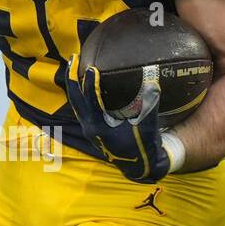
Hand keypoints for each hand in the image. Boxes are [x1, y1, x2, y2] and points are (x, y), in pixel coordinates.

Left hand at [65, 55, 171, 183]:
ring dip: (74, 85)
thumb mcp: (147, 127)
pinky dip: (80, 94)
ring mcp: (89, 129)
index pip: (91, 101)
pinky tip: (83, 84)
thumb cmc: (144, 148)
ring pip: (76, 103)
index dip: (90, 84)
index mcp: (100, 128)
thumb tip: (152, 84)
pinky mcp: (92, 129)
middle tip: (73, 58)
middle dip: (72, 78)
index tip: (91, 67)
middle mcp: (90, 128)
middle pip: (75, 99)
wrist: (140, 167)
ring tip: (74, 66)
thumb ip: (149, 106)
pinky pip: (82, 108)